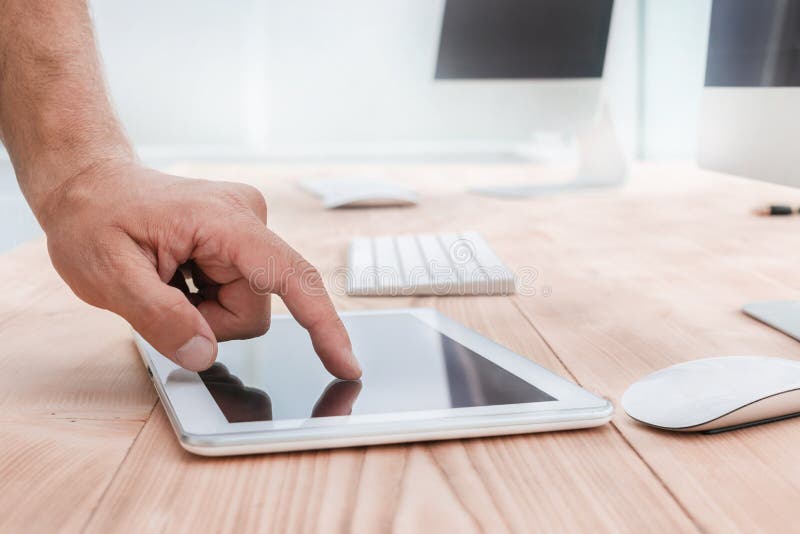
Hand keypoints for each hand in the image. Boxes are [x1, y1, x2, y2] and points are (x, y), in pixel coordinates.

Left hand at [39, 160, 360, 378]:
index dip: (322, 324)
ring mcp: (247, 228)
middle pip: (256, 308)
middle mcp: (248, 218)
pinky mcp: (241, 240)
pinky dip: (206, 299)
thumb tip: (205, 355)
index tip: (345, 363)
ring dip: (205, 312)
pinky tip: (177, 275)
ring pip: (247, 307)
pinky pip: (239, 294)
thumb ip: (158, 318)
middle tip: (160, 297)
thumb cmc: (93, 216)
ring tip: (166, 281)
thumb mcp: (107, 275)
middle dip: (209, 322)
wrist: (89, 182)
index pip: (290, 276)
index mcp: (224, 221)